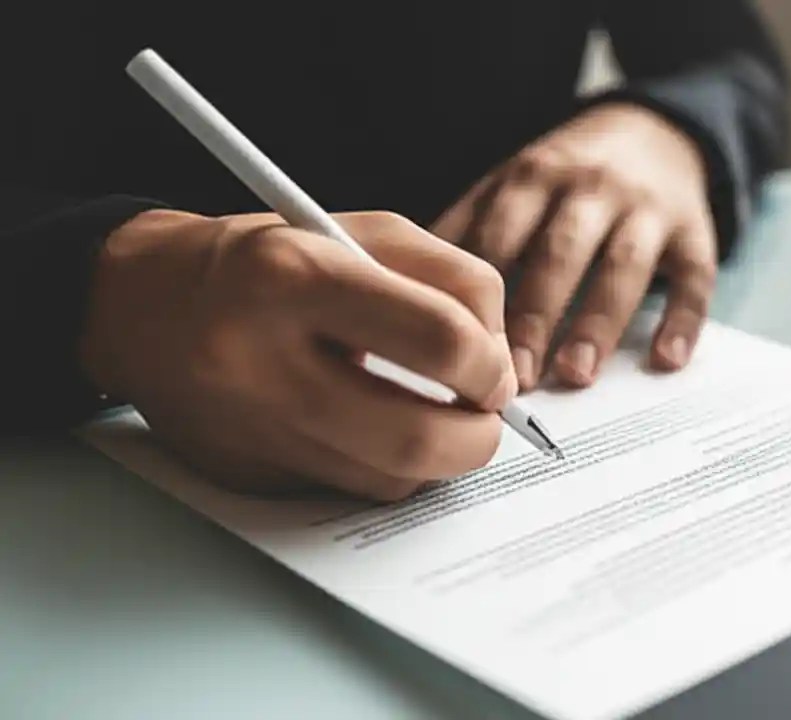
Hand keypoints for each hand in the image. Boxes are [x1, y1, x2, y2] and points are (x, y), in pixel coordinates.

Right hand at [81, 210, 515, 501]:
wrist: (145, 305)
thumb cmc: (271, 259)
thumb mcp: (362, 232)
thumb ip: (452, 281)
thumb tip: (504, 360)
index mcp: (295, 277)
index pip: (438, 338)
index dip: (491, 363)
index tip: (495, 369)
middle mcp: (264, 362)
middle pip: (418, 440)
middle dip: (479, 436)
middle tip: (486, 414)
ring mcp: (252, 431)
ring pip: (391, 479)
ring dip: (437, 456)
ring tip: (434, 414)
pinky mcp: (249, 477)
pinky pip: (351, 490)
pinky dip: (385, 466)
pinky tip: (374, 428)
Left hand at [433, 102, 716, 390]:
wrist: (655, 130)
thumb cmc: (567, 176)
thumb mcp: (515, 182)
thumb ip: (469, 227)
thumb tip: (404, 287)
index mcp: (535, 177)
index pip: (501, 235)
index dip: (477, 292)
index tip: (456, 346)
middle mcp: (592, 188)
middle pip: (560, 252)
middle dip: (534, 314)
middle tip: (511, 376)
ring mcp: (648, 209)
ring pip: (624, 265)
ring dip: (598, 321)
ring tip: (575, 374)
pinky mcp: (696, 231)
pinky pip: (695, 277)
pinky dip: (684, 320)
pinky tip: (666, 361)